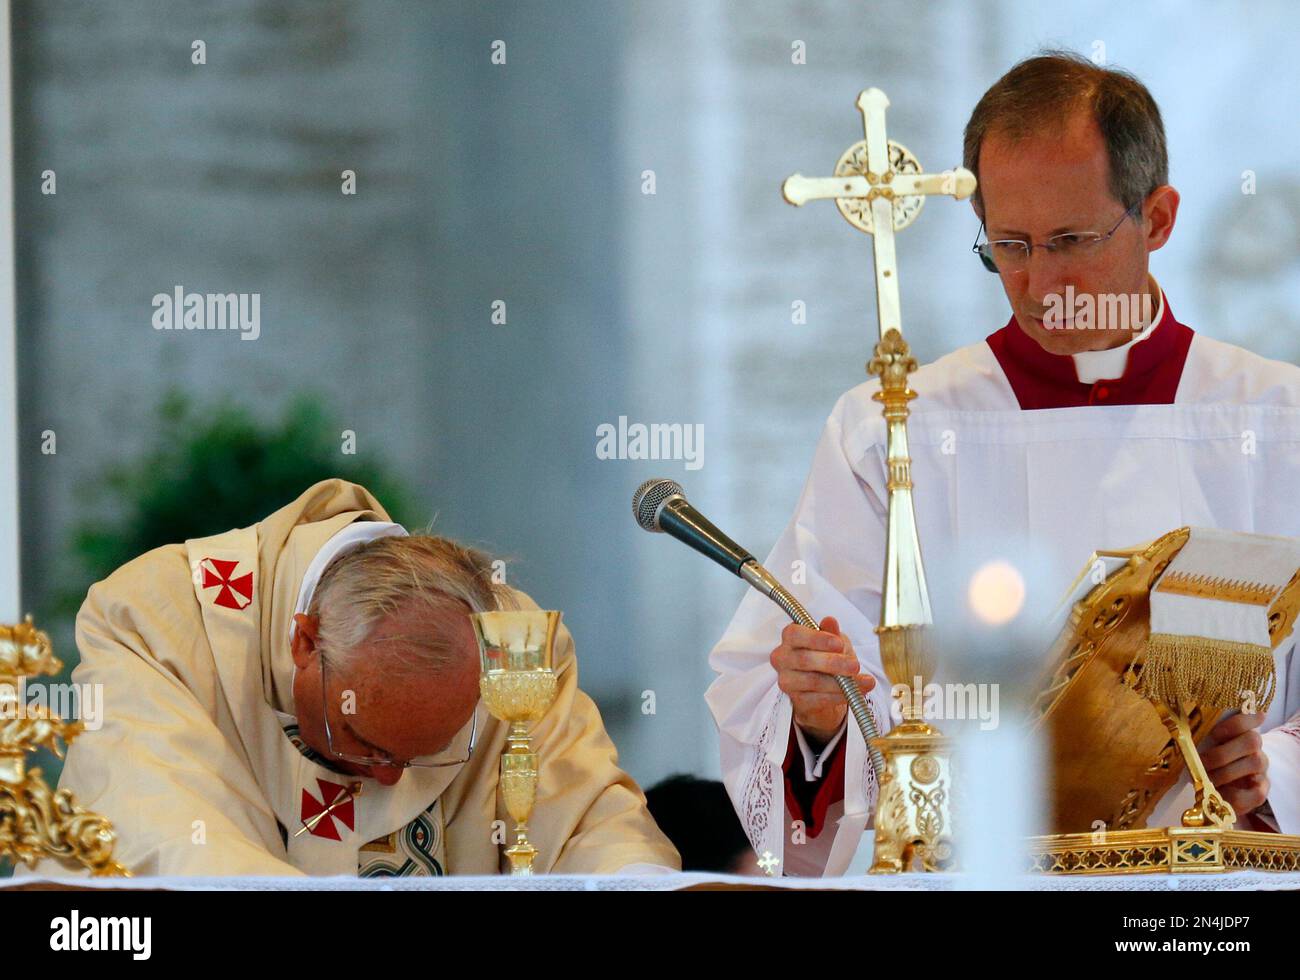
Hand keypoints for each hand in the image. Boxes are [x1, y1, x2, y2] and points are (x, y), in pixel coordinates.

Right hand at [769, 615, 875, 745]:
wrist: (824, 686)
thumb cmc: (826, 656)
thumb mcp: (833, 641)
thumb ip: (831, 632)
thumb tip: (830, 621)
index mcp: (790, 638)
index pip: (795, 634)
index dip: (817, 639)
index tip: (839, 644)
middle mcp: (782, 658)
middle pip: (804, 659)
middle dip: (833, 663)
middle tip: (854, 666)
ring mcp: (787, 680)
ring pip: (813, 681)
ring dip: (840, 683)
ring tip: (863, 682)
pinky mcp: (796, 700)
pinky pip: (818, 699)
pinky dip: (838, 697)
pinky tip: (853, 694)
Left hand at [1199, 711, 1269, 815]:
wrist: (1225, 782)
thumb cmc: (1208, 757)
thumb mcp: (1204, 744)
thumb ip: (1199, 735)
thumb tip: (1179, 731)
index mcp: (1241, 730)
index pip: (1246, 719)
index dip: (1232, 724)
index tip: (1214, 733)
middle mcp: (1256, 747)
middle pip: (1251, 741)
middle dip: (1222, 753)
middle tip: (1201, 763)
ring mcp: (1261, 768)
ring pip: (1255, 764)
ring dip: (1225, 773)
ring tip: (1205, 780)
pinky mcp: (1261, 789)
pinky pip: (1256, 793)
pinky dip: (1235, 795)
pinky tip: (1219, 794)